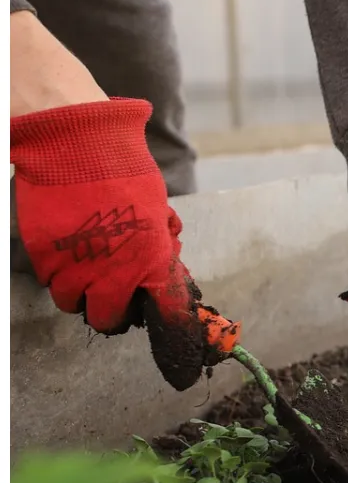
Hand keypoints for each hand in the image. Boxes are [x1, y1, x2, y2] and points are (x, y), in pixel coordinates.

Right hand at [11, 97, 211, 390]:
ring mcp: (73, 264)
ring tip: (87, 275)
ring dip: (80, 296)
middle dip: (112, 314)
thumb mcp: (157, 210)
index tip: (167, 339)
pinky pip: (49, 282)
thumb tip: (166, 268)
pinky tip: (68, 256)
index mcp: (151, 258)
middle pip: (106, 320)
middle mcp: (112, 269)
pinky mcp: (43, 254)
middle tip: (115, 302)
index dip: (168, 327)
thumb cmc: (125, 171)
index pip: (163, 310)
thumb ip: (160, 246)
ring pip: (72, 304)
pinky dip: (57, 276)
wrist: (77, 144)